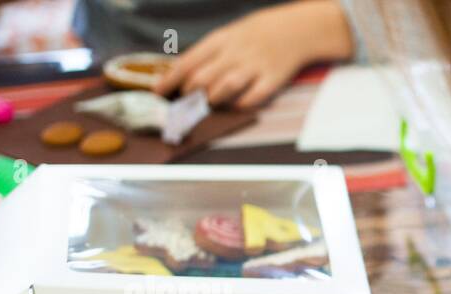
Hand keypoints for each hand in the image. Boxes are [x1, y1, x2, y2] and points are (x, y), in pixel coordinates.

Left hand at [155, 1, 353, 108]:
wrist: (292, 30)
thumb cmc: (253, 36)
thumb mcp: (226, 37)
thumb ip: (206, 57)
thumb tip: (181, 78)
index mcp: (219, 41)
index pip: (188, 62)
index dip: (171, 79)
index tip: (158, 93)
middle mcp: (234, 53)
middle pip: (204, 76)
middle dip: (190, 93)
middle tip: (182, 104)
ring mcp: (254, 66)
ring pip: (227, 85)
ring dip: (213, 98)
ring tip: (207, 104)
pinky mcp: (273, 78)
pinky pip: (255, 94)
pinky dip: (243, 102)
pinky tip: (236, 106)